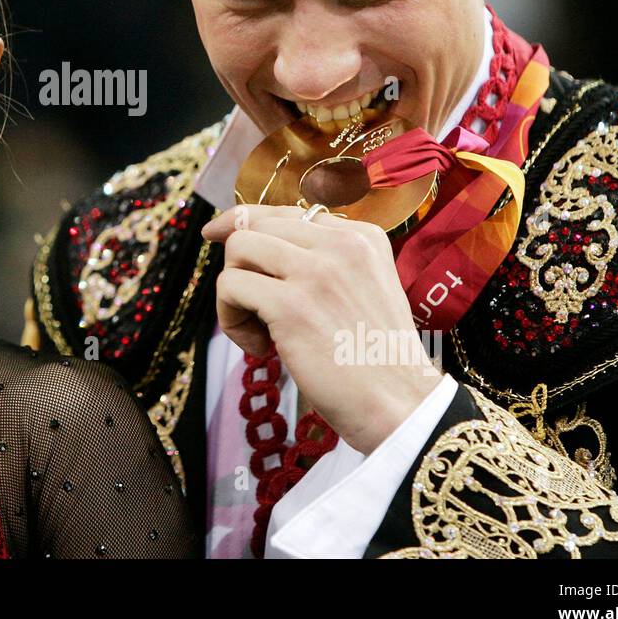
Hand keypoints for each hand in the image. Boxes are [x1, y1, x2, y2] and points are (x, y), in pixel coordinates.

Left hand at [202, 204, 441, 454]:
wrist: (401, 406)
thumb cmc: (373, 359)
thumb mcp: (362, 289)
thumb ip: (322, 261)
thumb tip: (243, 231)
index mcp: (362, 236)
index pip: (284, 212)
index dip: (245, 224)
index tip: (216, 235)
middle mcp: (342, 243)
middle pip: (255, 225)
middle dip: (241, 266)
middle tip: (257, 311)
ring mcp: (316, 272)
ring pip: (237, 248)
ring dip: (233, 291)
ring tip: (259, 330)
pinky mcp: (291, 306)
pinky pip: (229, 286)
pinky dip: (231, 320)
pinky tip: (261, 349)